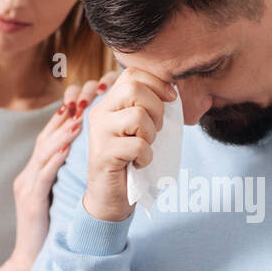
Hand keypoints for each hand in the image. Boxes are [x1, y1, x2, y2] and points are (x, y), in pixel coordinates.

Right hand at [8, 71, 115, 270]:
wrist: (30, 262)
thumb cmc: (51, 230)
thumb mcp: (62, 197)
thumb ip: (73, 177)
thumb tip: (99, 159)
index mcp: (38, 170)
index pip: (54, 134)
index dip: (69, 112)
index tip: (87, 93)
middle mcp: (29, 172)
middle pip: (47, 134)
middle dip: (66, 111)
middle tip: (84, 92)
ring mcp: (27, 185)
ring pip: (43, 149)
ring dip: (62, 130)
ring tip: (79, 112)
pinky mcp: (31, 201)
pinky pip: (43, 176)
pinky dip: (54, 159)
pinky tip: (67, 148)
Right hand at [82, 66, 176, 221]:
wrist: (110, 196)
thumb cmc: (130, 160)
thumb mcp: (140, 129)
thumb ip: (148, 108)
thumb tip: (172, 90)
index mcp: (109, 102)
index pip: (132, 74)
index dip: (157, 82)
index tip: (171, 99)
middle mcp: (100, 112)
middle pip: (134, 88)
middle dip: (156, 108)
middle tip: (156, 129)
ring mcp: (99, 132)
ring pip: (138, 116)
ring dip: (151, 135)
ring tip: (144, 146)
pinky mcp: (104, 153)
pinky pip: (138, 145)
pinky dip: (146, 156)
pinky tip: (139, 163)